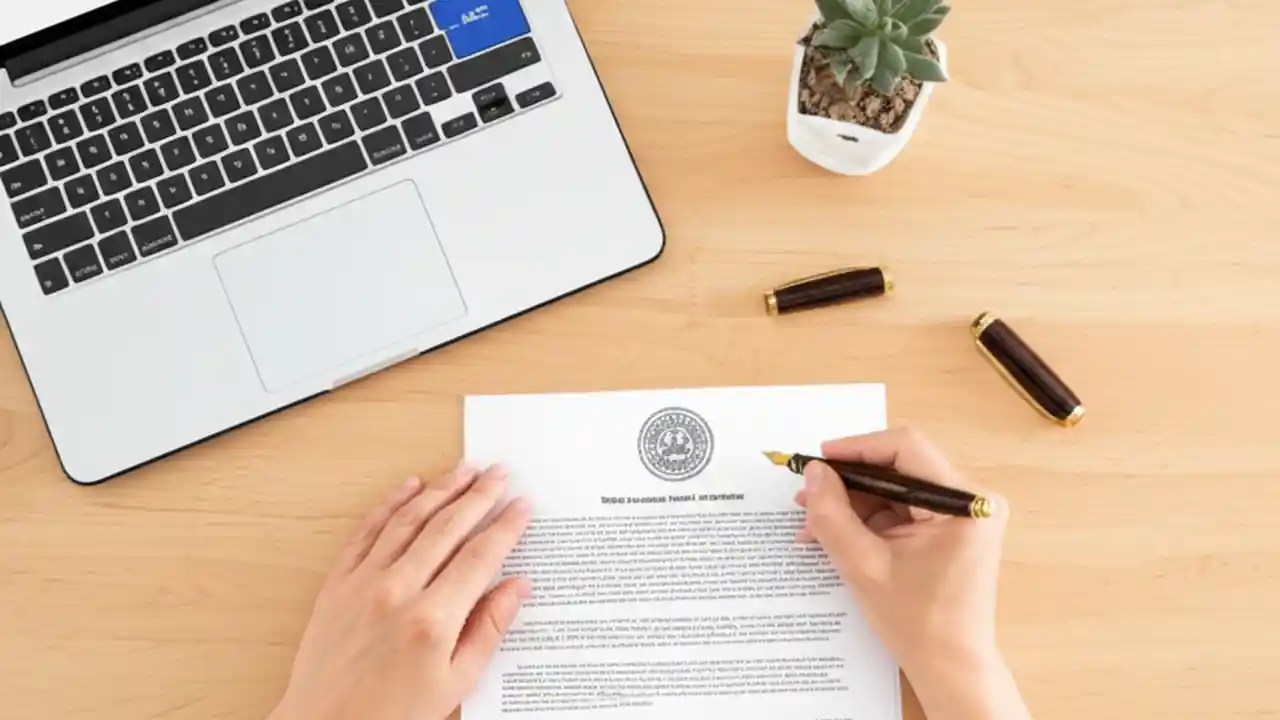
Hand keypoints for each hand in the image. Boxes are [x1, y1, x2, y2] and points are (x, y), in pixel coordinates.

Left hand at [270, 465, 531, 719]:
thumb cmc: (391, 716)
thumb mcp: (455, 684)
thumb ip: (488, 630)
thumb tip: (516, 588)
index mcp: (433, 620)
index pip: (480, 557)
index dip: (506, 527)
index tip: (522, 506)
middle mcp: (398, 591)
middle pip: (448, 528)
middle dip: (479, 496)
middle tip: (499, 474)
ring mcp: (363, 583)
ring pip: (409, 520)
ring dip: (440, 489)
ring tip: (463, 469)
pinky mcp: (337, 583)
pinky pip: (366, 531)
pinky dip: (389, 504)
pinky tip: (408, 487)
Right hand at [795, 428, 1030, 719]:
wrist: (950, 666)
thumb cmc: (918, 623)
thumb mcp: (863, 565)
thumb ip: (832, 514)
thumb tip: (814, 473)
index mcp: (964, 503)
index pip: (906, 448)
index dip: (857, 448)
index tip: (820, 460)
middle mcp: (972, 500)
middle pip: (899, 468)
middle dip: (849, 482)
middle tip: (808, 494)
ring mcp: (963, 514)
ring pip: (896, 488)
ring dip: (854, 503)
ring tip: (813, 521)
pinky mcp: (951, 528)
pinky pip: (903, 508)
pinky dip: (869, 519)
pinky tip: (836, 533)